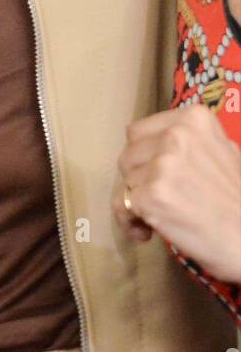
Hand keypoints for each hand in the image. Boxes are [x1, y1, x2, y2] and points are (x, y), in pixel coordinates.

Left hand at [113, 103, 240, 283]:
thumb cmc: (239, 202)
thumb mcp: (224, 152)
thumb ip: (191, 141)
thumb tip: (154, 141)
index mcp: (194, 119)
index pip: (138, 132)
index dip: (144, 156)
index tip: (156, 174)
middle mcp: (177, 135)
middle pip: (128, 155)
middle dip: (139, 178)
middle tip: (162, 198)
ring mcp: (163, 164)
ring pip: (125, 181)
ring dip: (136, 202)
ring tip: (162, 215)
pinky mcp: (152, 194)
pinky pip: (123, 206)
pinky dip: (133, 223)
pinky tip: (150, 232)